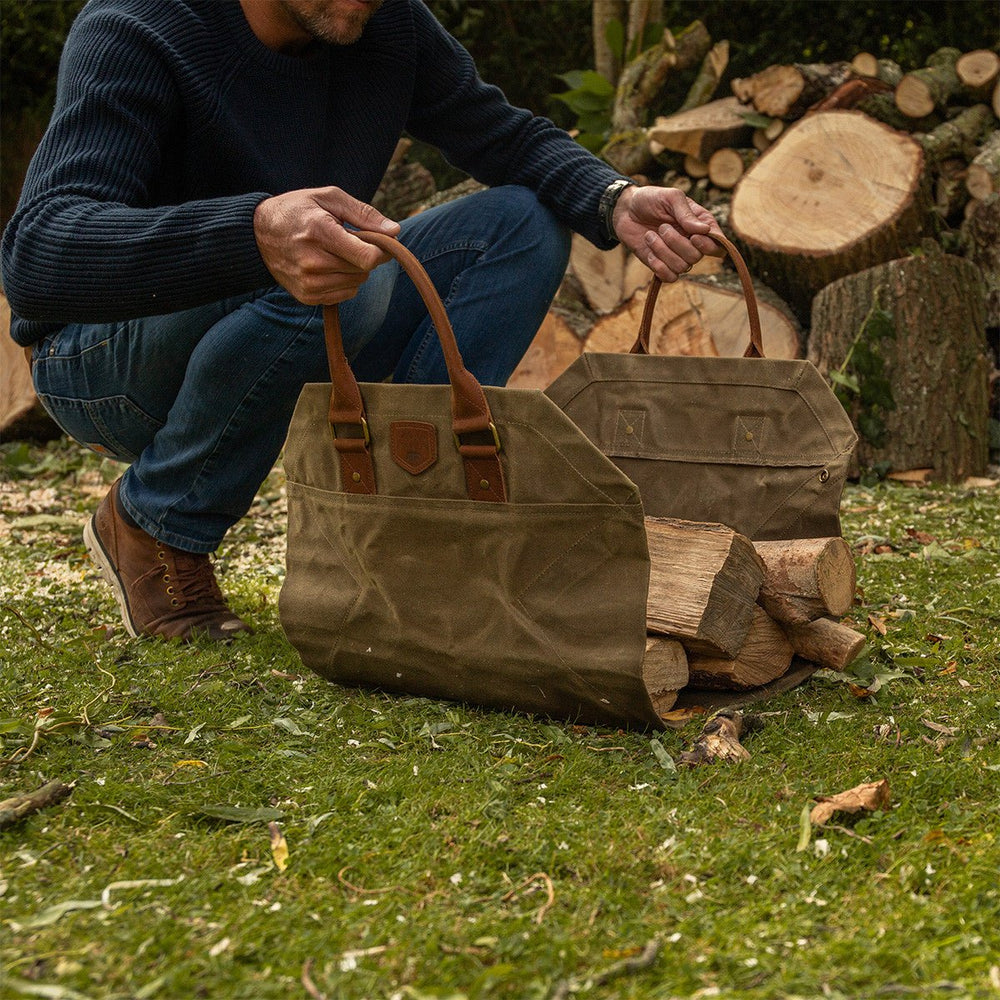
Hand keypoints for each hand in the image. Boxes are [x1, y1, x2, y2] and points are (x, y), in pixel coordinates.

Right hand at [253, 186, 400, 303]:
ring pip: (356, 284)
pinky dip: (344, 281)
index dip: (381, 251)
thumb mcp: (329, 198)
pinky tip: (328, 266)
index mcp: (320, 233)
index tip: (378, 241)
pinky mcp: (307, 297)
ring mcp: (309, 283)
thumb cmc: (298, 210)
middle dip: (365, 256)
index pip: (367, 257)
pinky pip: (344, 294)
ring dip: (355, 270)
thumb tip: (395, 231)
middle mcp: (313, 262)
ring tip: (335, 252)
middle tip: (349, 241)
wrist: (258, 234)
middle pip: (364, 271)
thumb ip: (364, 214)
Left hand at [612, 185, 723, 282]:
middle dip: (677, 243)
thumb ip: (687, 213)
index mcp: (701, 224)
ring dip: (663, 251)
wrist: (625, 211)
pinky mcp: (662, 266)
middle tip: (662, 227)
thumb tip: (704, 230)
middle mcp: (692, 243)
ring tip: (650, 235)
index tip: (693, 237)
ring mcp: (677, 256)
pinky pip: (669, 277)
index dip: (709, 246)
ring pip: (682, 267)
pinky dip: (659, 266)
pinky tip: (649, 253)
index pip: (718, 245)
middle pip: (697, 256)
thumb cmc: (651, 199)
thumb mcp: (671, 198)